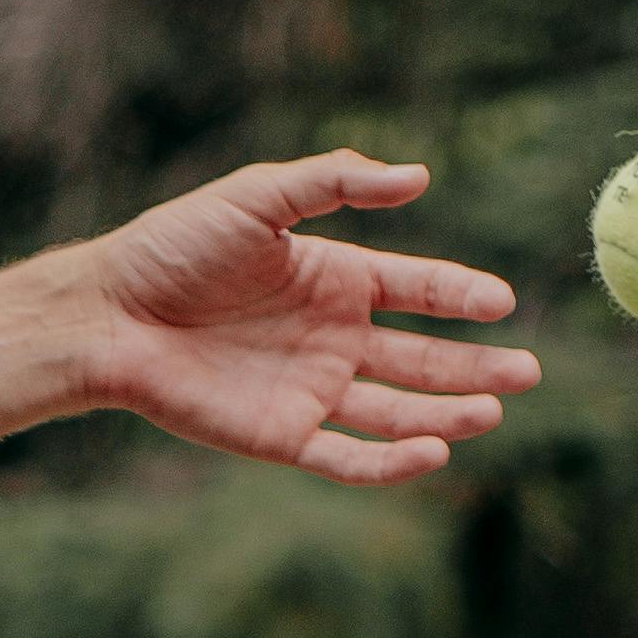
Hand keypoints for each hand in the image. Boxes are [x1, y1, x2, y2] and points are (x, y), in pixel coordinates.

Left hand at [69, 152, 533, 487]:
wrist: (109, 313)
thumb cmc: (175, 247)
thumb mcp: (260, 197)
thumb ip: (335, 182)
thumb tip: (418, 176)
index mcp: (335, 279)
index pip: (417, 290)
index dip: (461, 297)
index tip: (502, 304)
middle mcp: (331, 338)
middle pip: (422, 358)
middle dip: (476, 367)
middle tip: (528, 372)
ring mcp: (309, 390)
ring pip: (395, 411)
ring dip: (447, 414)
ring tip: (493, 412)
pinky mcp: (279, 437)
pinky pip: (346, 456)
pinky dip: (390, 461)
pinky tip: (433, 451)